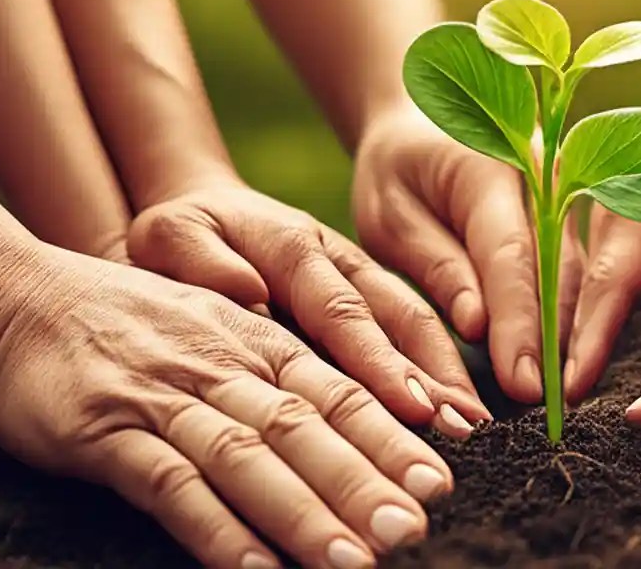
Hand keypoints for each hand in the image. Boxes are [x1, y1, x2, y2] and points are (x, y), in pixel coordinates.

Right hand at [0, 245, 453, 567]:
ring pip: (249, 455)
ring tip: (357, 560)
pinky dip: (216, 528)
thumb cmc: (137, 323)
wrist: (22, 298)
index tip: (441, 479)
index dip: (393, 436)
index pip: (340, 389)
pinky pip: (169, 485)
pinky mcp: (106, 431)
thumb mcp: (221, 329)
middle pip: (307, 425)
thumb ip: (286, 369)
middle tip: (417, 527)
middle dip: (367, 479)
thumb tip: (368, 413)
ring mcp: (165, 397)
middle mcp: (223, 364)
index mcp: (260, 340)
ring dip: (305, 511)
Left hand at [126, 178, 489, 434]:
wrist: (200, 213)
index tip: (412, 403)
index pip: (341, 310)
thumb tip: (248, 295)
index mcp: (294, 245)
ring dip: (447, 372)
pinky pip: (404, 331)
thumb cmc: (176, 231)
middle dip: (435, 372)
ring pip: (412, 323)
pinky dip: (434, 369)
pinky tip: (453, 414)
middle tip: (465, 426)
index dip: (379, 358)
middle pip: (395, 317)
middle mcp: (339, 259)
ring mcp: (358, 276)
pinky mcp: (364, 294)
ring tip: (473, 425)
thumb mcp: (167, 231)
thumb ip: (198, 257)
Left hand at [353, 106, 582, 403]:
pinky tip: (565, 372)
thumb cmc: (397, 171)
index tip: (524, 385)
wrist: (424, 126)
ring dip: (574, 341)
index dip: (521, 326)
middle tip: (550, 412)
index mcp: (493, 169)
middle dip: (559, 345)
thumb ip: (436, 264)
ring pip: (580, 280)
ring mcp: (569, 200)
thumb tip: (478, 326)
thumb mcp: (391, 213)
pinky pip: (578, 279)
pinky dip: (572, 326)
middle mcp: (547, 181)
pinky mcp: (572, 224)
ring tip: (561, 403)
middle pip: (562, 273)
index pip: (512, 258)